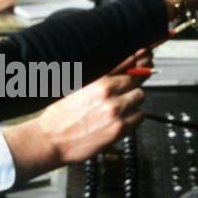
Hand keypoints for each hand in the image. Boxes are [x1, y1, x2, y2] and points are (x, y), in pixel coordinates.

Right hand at [5, 66, 145, 175]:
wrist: (51, 140)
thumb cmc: (61, 115)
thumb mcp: (78, 85)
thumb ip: (102, 75)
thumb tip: (126, 63)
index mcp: (97, 79)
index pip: (128, 62)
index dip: (137, 62)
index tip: (146, 57)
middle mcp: (107, 92)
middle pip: (137, 80)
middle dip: (131, 87)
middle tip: (120, 96)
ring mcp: (115, 110)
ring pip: (140, 97)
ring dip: (133, 102)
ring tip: (117, 110)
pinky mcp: (120, 128)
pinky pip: (140, 116)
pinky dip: (133, 118)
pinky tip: (119, 120)